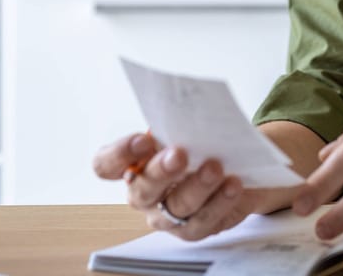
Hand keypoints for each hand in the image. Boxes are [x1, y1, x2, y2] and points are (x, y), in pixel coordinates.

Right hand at [92, 132, 249, 240]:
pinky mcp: (194, 230)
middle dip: (160, 171)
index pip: (106, 166)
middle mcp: (143, 195)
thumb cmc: (200, 147)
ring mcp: (166, 217)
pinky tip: (233, 185)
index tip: (143, 140)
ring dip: (197, 186)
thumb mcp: (186, 132)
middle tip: (179, 154)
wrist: (236, 170)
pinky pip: (204, 221)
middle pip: (141, 190)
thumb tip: (185, 113)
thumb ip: (178, 125)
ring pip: (177, 207)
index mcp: (131, 166)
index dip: (119, 155)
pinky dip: (220, 201)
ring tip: (214, 168)